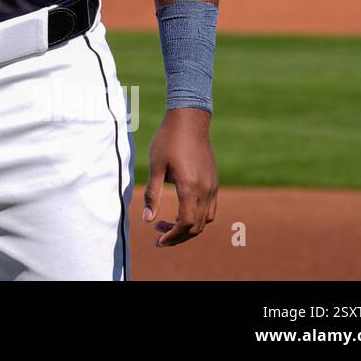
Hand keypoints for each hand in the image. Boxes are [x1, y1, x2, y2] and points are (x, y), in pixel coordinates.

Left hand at [143, 108, 217, 246]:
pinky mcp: (214, 182)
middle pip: (196, 226)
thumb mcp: (155, 166)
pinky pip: (210, 209)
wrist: (189, 120)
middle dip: (178, 236)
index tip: (157, 239)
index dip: (171, 236)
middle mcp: (206, 190)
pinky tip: (181, 211)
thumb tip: (146, 219)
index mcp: (190, 187)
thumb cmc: (168, 140)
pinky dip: (197, 217)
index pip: (185, 223)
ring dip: (188, 228)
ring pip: (205, 220)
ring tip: (167, 224)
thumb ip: (152, 194)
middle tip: (158, 234)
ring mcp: (213, 186)